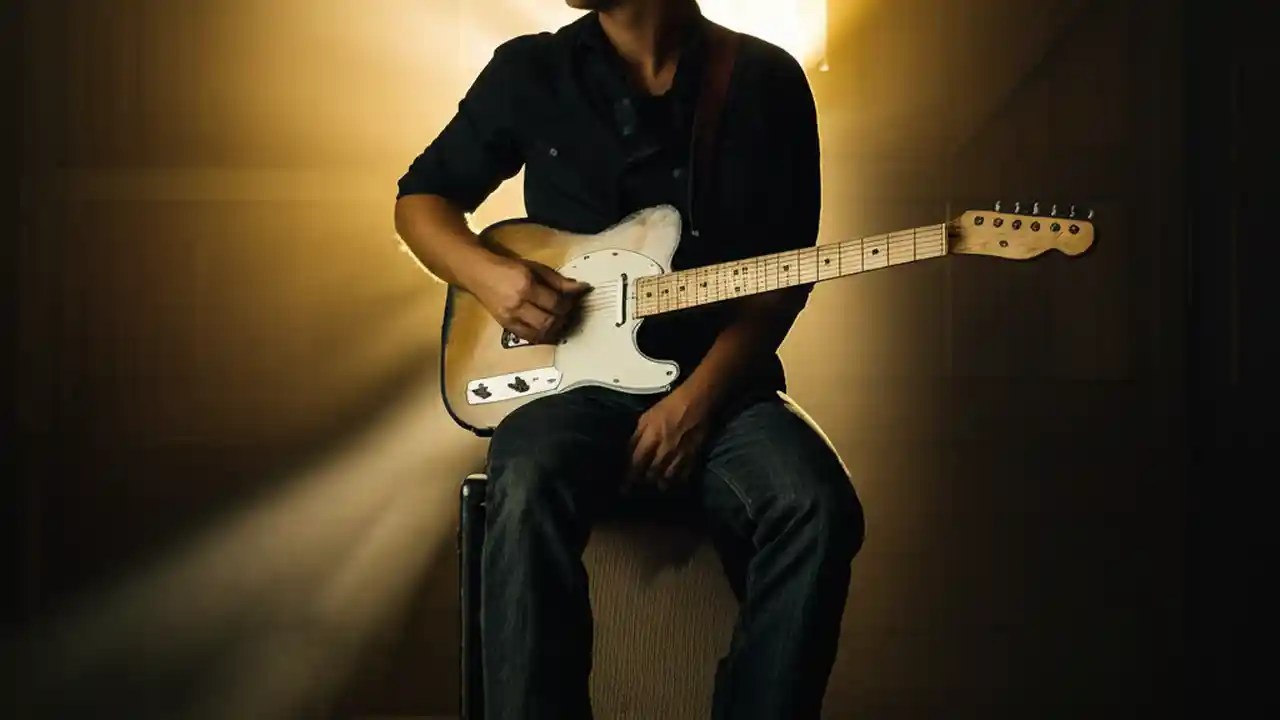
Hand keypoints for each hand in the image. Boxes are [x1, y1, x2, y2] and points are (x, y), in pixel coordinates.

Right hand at [467, 252, 591, 343]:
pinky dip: (542, 336)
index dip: (569, 305)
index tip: (574, 301)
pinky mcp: (506, 326)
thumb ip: (559, 281)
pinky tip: (548, 330)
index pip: (555, 303)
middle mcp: (518, 305)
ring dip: (555, 330)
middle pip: (549, 321)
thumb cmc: (510, 268)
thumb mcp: (536, 269)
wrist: (480, 274)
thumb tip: (583, 288)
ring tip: (560, 321)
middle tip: (569, 313)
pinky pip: (529, 338)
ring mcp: (510, 318)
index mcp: (526, 286)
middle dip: (563, 319)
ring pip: (540, 333)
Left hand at [626, 390, 712, 491]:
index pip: (636, 464)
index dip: (628, 478)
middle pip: (650, 475)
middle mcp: (664, 450)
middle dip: (643, 482)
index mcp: (650, 438)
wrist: (697, 401)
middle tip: (638, 487)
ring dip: (658, 483)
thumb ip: (636, 437)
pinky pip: (683, 476)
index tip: (623, 489)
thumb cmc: (669, 406)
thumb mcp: (646, 418)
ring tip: (654, 485)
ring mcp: (680, 455)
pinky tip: (672, 482)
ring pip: (666, 479)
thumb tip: (627, 454)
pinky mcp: (693, 457)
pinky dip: (676, 481)